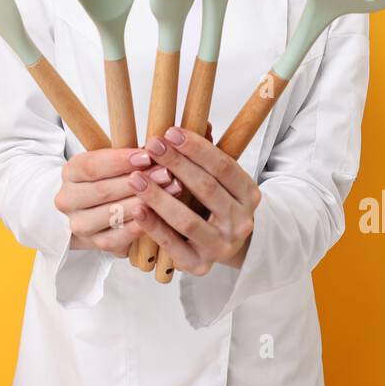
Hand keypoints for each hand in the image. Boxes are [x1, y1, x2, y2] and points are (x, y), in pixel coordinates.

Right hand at [55, 147, 182, 256]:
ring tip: (171, 190)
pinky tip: (160, 215)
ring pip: (113, 214)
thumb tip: (157, 148)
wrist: (95, 210)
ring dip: (145, 202)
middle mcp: (69, 200)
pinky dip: (141, 225)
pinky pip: (120, 236)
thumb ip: (130, 156)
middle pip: (103, 191)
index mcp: (70, 173)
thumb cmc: (111, 179)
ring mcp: (80, 224)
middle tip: (166, 173)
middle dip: (139, 181)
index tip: (147, 156)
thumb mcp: (114, 162)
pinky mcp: (96, 244)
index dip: (120, 161)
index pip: (92, 166)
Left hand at [126, 126, 259, 274]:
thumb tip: (201, 121)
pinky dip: (154, 227)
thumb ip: (208, 153)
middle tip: (150, 145)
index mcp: (249, 194)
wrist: (227, 245)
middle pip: (206, 189)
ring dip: (159, 196)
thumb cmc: (217, 203)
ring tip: (136, 177)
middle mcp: (240, 222)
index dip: (197, 148)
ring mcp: (221, 246)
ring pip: (187, 220)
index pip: (224, 167)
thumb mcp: (220, 178)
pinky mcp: (200, 265)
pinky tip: (137, 209)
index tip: (170, 132)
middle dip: (176, 164)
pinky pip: (173, 246)